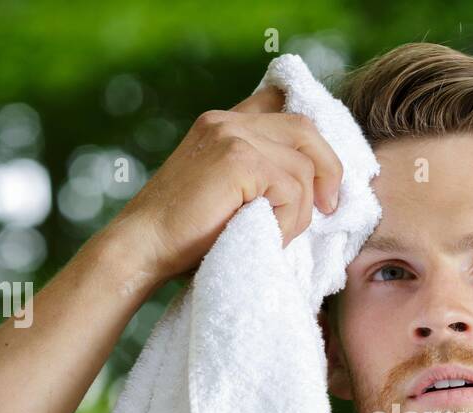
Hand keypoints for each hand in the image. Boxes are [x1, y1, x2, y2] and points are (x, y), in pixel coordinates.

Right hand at [103, 84, 344, 283]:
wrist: (143, 247)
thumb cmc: (185, 233)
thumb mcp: (226, 191)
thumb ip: (258, 173)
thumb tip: (317, 185)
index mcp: (224, 123)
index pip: (281, 106)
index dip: (311, 137)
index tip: (321, 178)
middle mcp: (229, 120)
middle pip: (306, 130)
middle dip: (327, 170)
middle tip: (329, 208)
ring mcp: (233, 136)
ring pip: (303, 169)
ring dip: (300, 211)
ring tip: (277, 234)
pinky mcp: (240, 160)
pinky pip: (292, 190)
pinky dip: (288, 220)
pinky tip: (266, 235)